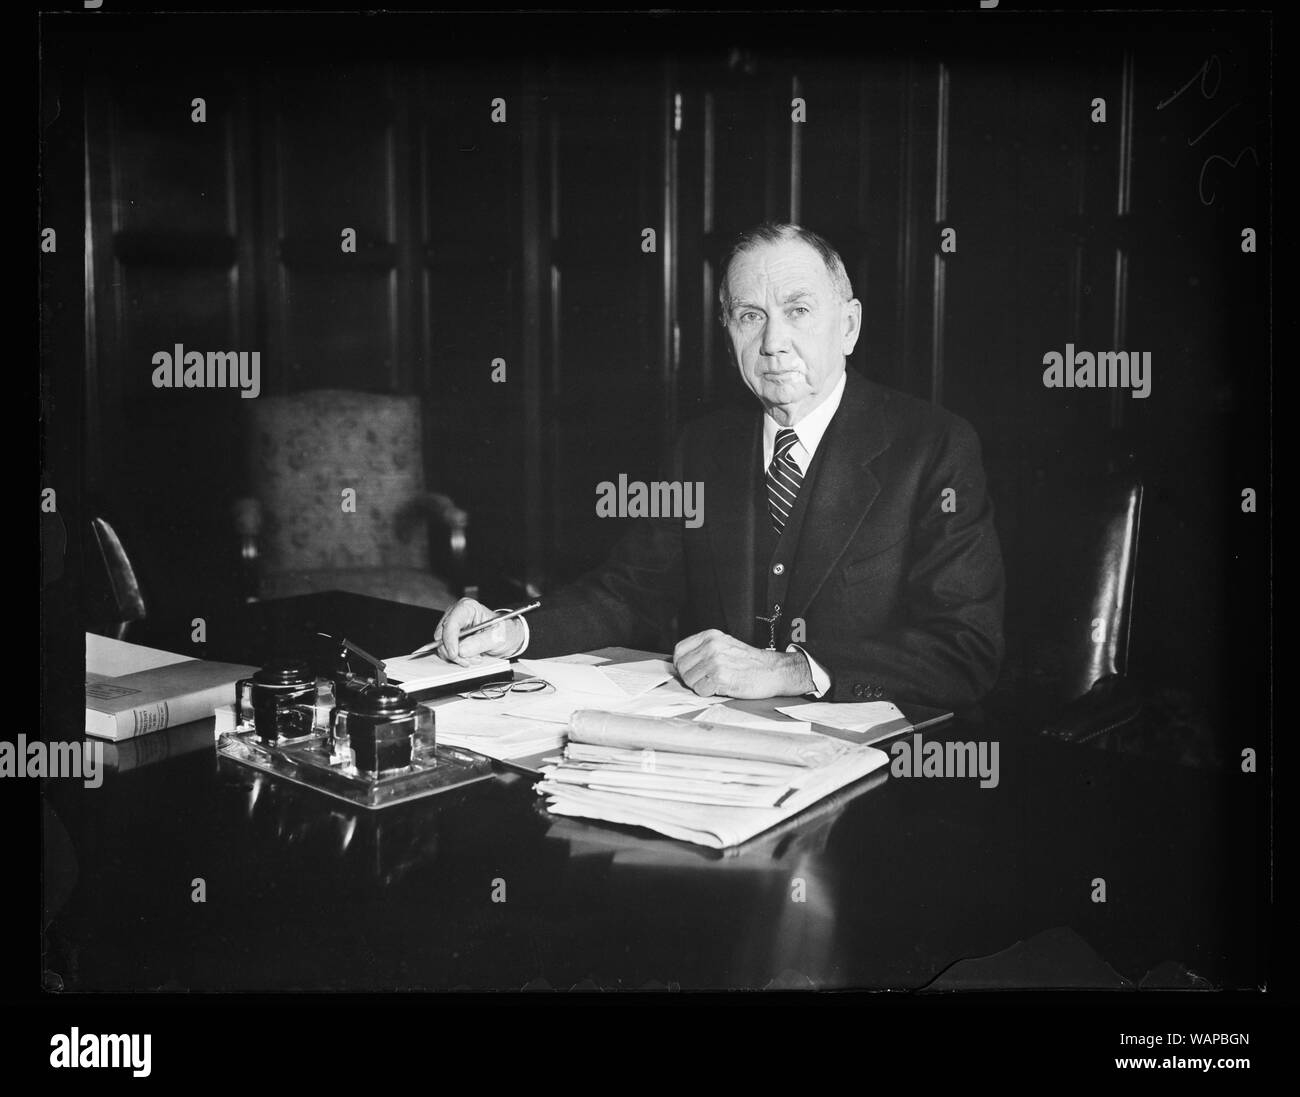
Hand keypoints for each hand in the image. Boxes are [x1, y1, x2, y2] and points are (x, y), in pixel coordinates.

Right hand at [432, 598, 523, 665]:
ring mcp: (452, 627)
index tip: (455, 653)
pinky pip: (446, 651)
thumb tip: (462, 649)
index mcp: (468, 607)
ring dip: (457, 657)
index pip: (451, 622)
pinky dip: (457, 658)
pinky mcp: (450, 638)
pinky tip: (470, 658)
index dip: (450, 639)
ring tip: (475, 658)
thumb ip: (480, 642)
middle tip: (469, 660)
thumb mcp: (498, 636)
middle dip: (454, 651)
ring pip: (442, 646)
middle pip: (442, 635)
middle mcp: (456, 615)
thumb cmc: (503, 631)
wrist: (505, 637)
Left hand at [672, 629, 813, 699]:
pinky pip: (700, 691)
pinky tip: (721, 688)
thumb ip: (704, 650)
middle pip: (682, 667)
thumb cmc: (750, 662)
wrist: (774, 671)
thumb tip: (683, 663)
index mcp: (711, 636)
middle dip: (690, 677)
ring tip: (716, 683)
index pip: (680, 650)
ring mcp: (715, 661)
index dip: (681, 664)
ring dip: (700, 686)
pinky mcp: (720, 677)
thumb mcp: (725, 645)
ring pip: (689, 680)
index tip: (689, 670)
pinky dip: (708, 693)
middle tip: (705, 680)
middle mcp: (711, 646)